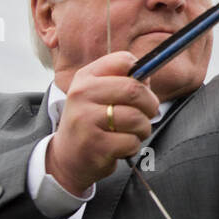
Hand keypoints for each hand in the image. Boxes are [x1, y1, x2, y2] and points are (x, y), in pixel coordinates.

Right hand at [46, 52, 158, 195]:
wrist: (67, 157)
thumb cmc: (94, 122)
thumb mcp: (100, 95)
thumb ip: (125, 81)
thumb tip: (149, 74)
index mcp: (86, 76)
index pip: (124, 61)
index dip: (142, 75)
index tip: (141, 89)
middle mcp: (82, 94)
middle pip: (134, 89)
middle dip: (150, 105)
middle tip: (147, 114)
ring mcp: (85, 119)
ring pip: (136, 117)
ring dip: (143, 129)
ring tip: (131, 133)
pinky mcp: (94, 144)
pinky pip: (131, 141)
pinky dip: (133, 146)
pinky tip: (120, 147)